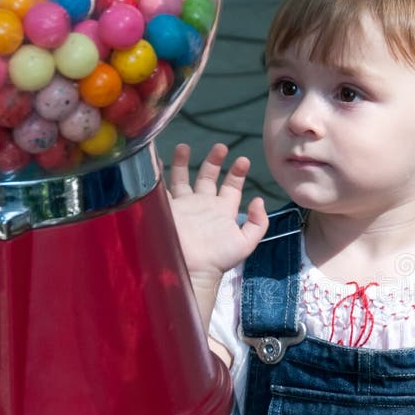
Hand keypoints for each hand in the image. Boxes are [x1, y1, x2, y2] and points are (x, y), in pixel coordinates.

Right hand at [168, 143, 267, 278]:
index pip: (231, 187)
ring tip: (184, 146)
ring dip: (183, 162)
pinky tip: (156, 160)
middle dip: (214, 161)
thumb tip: (258, 200)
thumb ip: (257, 223)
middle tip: (221, 146)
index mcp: (222, 211)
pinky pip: (161, 188)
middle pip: (207, 177)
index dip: (237, 172)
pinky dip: (158, 174)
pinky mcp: (166, 208)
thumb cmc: (218, 258)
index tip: (243, 159)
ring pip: (182, 179)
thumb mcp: (246, 243)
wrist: (190, 268)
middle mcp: (203, 205)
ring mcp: (184, 206)